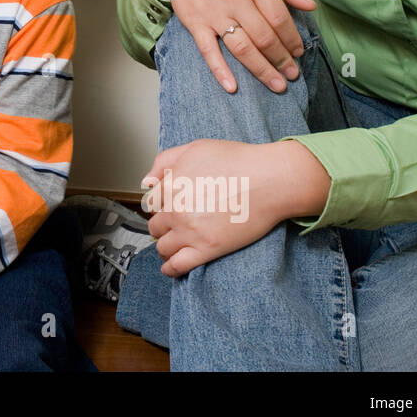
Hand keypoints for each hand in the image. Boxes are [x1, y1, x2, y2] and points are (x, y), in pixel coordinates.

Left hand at [142, 137, 330, 276]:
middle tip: (173, 225)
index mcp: (171, 185)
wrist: (269, 180)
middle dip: (162, 225)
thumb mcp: (194, 148)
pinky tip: (170, 266)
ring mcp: (190, 232)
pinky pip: (177, 266)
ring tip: (172, 245)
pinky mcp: (207, 249)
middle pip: (155, 225)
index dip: (160, 205)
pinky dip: (170, 268)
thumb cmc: (238, 161)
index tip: (167, 208)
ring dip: (165, 246)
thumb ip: (164, 162)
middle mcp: (176, 210)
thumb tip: (147, 182)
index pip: (152, 203)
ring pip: (162, 246)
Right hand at [146, 0, 315, 93]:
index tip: (300, 51)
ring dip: (261, 70)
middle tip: (292, 74)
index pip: (279, 17)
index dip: (293, 38)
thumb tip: (310, 5)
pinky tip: (232, 87)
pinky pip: (208, 51)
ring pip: (241, 48)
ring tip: (277, 85)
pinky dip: (219, 70)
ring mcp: (213, 13)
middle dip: (282, 59)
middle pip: (264, 37)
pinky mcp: (195, 23)